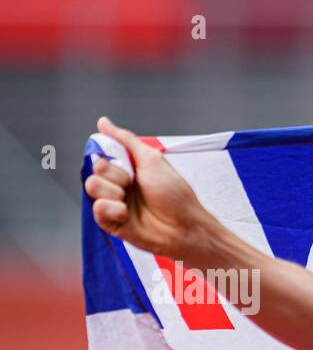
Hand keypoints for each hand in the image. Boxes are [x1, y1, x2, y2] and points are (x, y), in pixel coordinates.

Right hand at [84, 116, 210, 258]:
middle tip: (135, 184)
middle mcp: (118, 185)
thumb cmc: (175, 195)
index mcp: (127, 169)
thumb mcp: (152, 159)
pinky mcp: (111, 222)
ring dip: (114, 191)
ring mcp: (114, 203)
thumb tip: (103, 122)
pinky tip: (127, 215)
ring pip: (92, 186)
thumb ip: (126, 140)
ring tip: (132, 201)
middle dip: (117, 175)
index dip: (110, 158)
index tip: (128, 165)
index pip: (100, 154)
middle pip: (94, 169)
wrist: (184, 227)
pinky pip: (97, 208)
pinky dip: (113, 209)